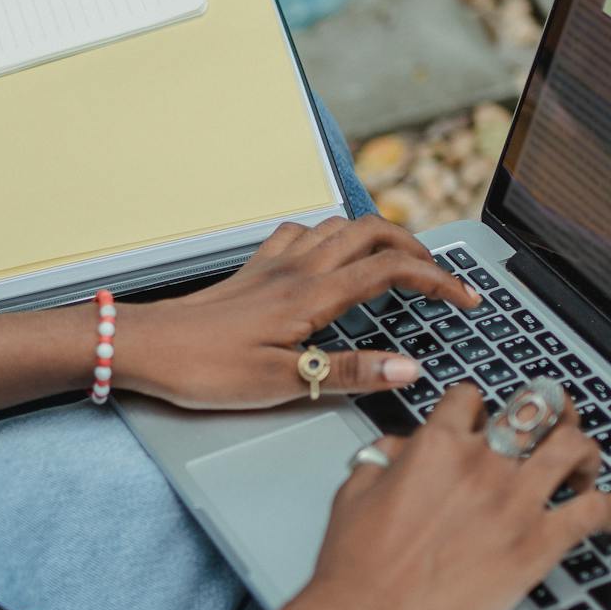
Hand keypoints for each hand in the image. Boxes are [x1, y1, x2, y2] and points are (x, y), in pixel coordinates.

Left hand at [112, 216, 478, 409]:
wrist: (145, 346)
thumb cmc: (205, 368)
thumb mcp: (284, 383)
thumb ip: (351, 373)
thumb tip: (409, 368)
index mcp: (312, 296)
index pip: (391, 272)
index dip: (437, 280)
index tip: (466, 298)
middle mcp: (297, 269)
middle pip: (372, 233)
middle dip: (417, 248)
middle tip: (441, 276)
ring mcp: (274, 263)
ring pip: (340, 226)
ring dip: (378, 235)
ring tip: (400, 261)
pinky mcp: (253, 268)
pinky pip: (302, 233)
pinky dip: (330, 234)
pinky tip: (330, 253)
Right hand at [296, 386, 610, 609]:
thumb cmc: (355, 568)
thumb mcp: (354, 493)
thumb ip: (384, 458)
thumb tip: (400, 447)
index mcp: (436, 447)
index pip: (472, 399)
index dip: (481, 407)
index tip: (486, 420)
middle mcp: (481, 464)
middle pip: (534, 410)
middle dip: (550, 410)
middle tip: (556, 421)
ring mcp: (514, 502)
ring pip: (573, 447)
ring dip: (585, 452)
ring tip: (584, 466)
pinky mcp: (537, 546)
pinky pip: (592, 512)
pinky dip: (609, 508)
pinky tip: (609, 513)